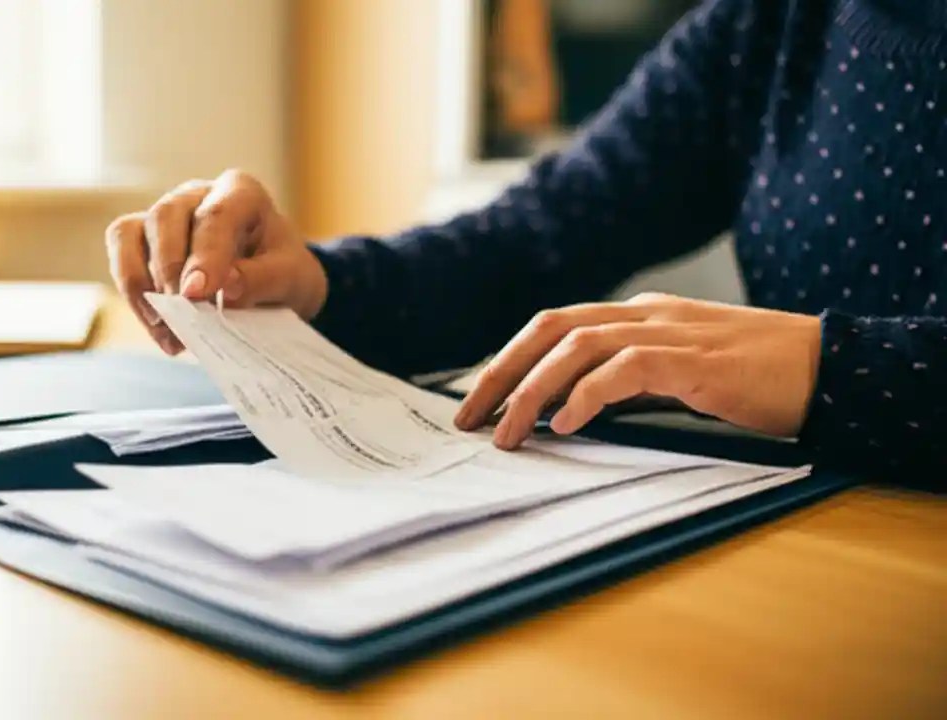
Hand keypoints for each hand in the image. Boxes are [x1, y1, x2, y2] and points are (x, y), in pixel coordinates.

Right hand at [104, 169, 328, 353]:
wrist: (274, 280)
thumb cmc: (283, 270)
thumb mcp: (293, 278)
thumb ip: (263, 279)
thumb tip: (226, 288)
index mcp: (241, 192)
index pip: (217, 214)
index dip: (205, 255)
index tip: (198, 293)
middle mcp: (196, 195)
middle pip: (164, 216)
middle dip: (168, 269)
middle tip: (183, 313)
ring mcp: (165, 216)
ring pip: (131, 233)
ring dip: (142, 285)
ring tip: (169, 330)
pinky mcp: (143, 239)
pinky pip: (122, 257)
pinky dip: (134, 296)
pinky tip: (161, 329)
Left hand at [453, 293, 822, 447]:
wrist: (829, 368)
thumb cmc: (754, 378)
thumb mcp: (677, 376)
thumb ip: (628, 382)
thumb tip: (568, 412)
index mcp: (637, 316)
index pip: (553, 327)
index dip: (508, 361)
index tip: (477, 402)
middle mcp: (644, 314)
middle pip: (550, 329)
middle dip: (500, 372)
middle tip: (467, 418)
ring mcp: (669, 332)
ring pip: (577, 347)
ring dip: (532, 391)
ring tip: (507, 434)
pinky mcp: (694, 360)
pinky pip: (626, 368)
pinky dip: (588, 395)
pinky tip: (566, 425)